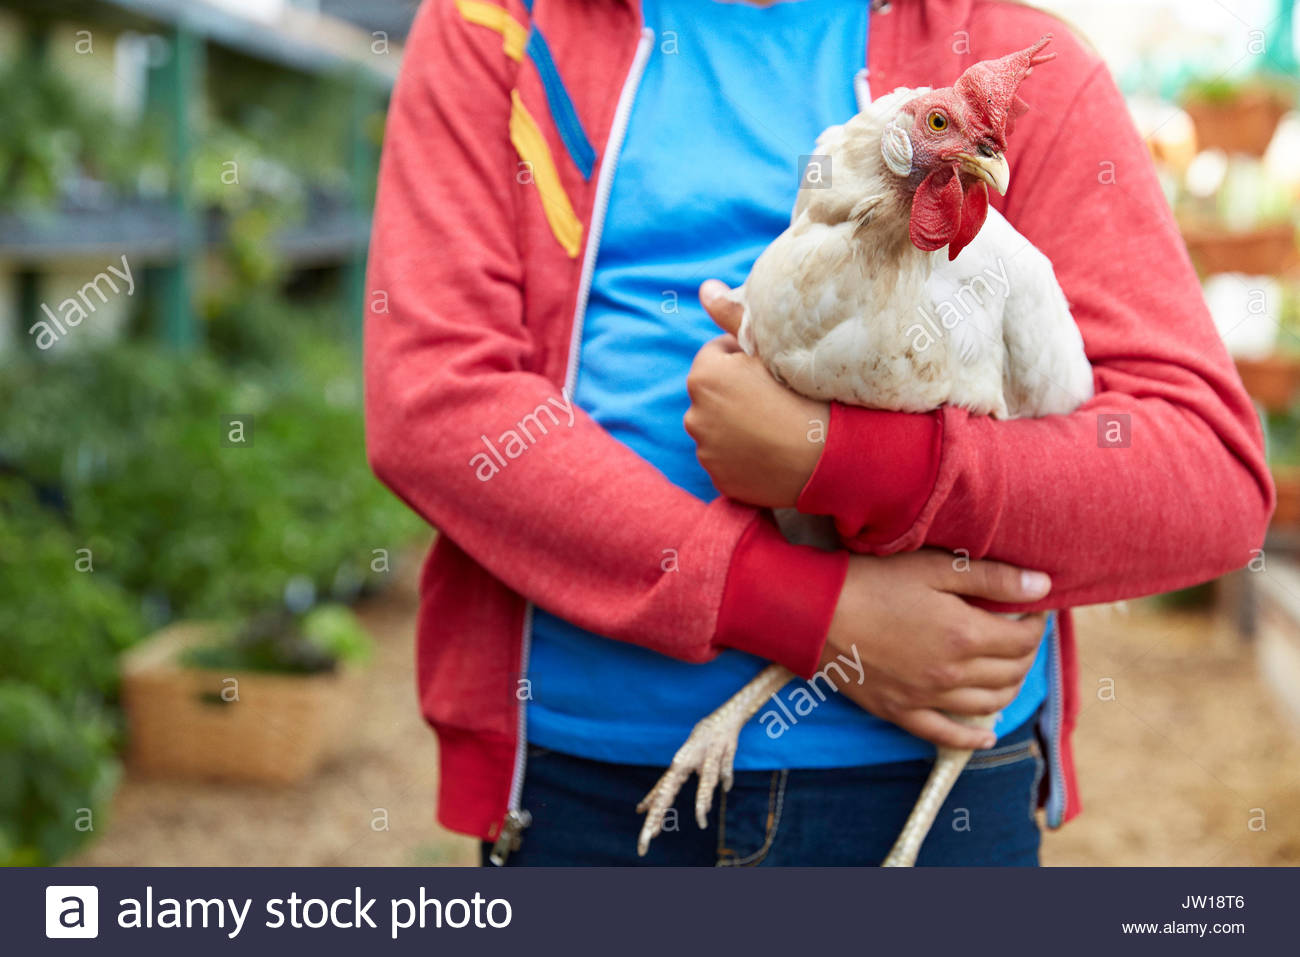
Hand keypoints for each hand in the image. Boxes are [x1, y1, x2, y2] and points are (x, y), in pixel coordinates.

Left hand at [684, 280, 828, 507]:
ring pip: (720, 427)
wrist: (832, 455)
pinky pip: (728, 460)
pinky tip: (772, 451)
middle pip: (715, 393)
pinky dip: (743, 455)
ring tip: (776, 425)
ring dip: (738, 424)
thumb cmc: (808, 394)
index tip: (772, 368)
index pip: (718, 355)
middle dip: (736, 392)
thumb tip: (705, 287)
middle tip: (776, 397)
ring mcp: (706, 452)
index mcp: (704, 375)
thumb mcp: (773, 346)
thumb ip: (733, 314)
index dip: (746, 359)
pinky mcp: (720, 480)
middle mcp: (695, 415)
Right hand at [822, 550, 1051, 749]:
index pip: (1023, 639)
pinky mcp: (901, 712)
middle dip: (1025, 652)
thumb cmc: (872, 581)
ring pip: (988, 703)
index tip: (1029, 609)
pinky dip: (972, 738)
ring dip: (1008, 687)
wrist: (813, 613)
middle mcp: (952, 673)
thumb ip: (991, 578)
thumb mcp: (932, 567)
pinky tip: (986, 734)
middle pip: (1012, 672)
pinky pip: (946, 735)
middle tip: (1019, 633)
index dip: (1035, 623)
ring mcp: (927, 698)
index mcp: (964, 635)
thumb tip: (1043, 586)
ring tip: (1007, 667)